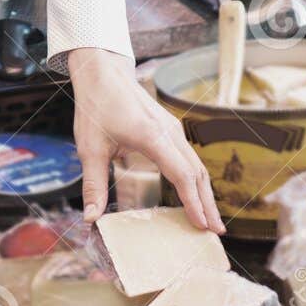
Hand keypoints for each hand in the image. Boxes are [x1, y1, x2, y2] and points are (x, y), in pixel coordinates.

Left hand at [67, 46, 223, 232]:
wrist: (102, 72)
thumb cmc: (96, 106)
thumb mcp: (89, 148)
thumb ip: (93, 184)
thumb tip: (91, 217)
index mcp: (153, 136)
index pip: (182, 175)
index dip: (193, 203)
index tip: (202, 226)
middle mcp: (169, 132)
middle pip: (197, 173)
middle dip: (208, 204)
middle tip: (216, 233)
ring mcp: (173, 128)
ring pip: (196, 165)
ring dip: (204, 192)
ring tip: (210, 219)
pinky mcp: (170, 128)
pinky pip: (189, 157)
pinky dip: (196, 179)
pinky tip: (194, 194)